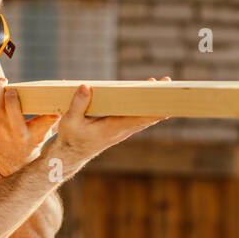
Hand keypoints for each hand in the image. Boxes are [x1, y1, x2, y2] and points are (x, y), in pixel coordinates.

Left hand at [0, 76, 60, 177]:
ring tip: (0, 81)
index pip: (17, 116)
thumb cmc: (33, 143)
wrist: (16, 161)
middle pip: (2, 108)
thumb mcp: (44, 134)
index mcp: (23, 133)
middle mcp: (9, 131)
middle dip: (3, 93)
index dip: (13, 102)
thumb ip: (51, 120)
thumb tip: (62, 107)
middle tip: (6, 82)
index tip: (15, 90)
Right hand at [54, 76, 171, 164]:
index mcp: (112, 129)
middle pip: (145, 115)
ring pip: (143, 115)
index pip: (137, 119)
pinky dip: (145, 104)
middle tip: (168, 83)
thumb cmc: (71, 138)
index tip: (165, 103)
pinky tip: (149, 92)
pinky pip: (137, 115)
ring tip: (164, 82)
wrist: (71, 154)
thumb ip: (78, 104)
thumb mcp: (69, 121)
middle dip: (158, 100)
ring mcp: (122, 129)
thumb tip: (86, 86)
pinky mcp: (120, 126)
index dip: (152, 111)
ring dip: (154, 100)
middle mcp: (121, 130)